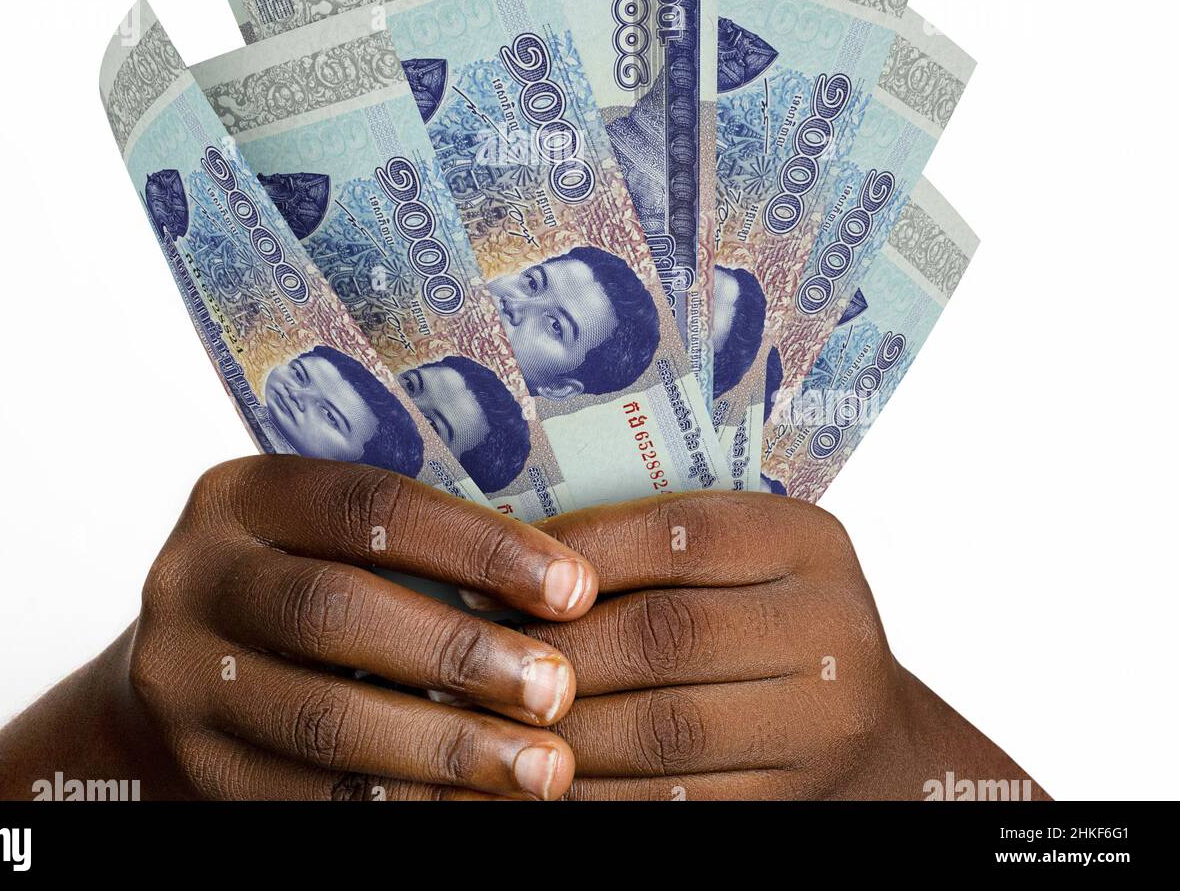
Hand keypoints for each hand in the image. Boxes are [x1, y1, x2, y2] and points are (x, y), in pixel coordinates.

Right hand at [0, 458, 597, 800]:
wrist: (185, 668)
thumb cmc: (302, 578)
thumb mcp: (327, 533)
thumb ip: (411, 538)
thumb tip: (564, 574)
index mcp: (243, 494)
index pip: (367, 504)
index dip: (478, 545)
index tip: (573, 587)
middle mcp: (196, 578)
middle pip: (336, 611)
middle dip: (460, 654)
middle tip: (558, 690)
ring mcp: (183, 679)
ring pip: (323, 720)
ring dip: (445, 748)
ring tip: (541, 769)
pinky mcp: (199, 767)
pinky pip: (309, 797)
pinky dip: (403, 802)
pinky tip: (476, 806)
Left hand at [516, 492, 1045, 800]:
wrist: (867, 734)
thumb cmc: (765, 619)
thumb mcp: (739, 559)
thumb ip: (652, 548)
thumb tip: (508, 557)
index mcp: (806, 543)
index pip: (677, 531)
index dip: (572, 553)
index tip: (488, 577)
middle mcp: (830, 629)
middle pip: (664, 634)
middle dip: (551, 650)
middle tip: (470, 658)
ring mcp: (821, 726)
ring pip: (661, 731)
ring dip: (555, 731)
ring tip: (480, 722)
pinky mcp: (789, 804)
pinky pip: (672, 806)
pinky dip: (591, 796)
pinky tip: (532, 781)